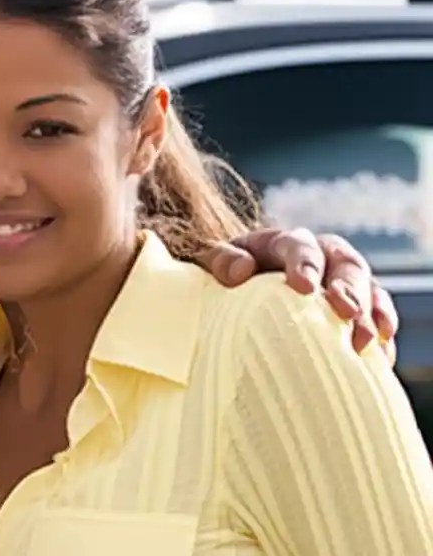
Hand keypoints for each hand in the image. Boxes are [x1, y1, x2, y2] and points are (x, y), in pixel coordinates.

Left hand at [199, 228, 398, 359]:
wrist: (237, 293)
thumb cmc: (222, 277)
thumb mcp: (210, 262)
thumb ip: (220, 259)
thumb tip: (241, 269)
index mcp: (282, 243)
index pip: (299, 245)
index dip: (303, 263)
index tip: (302, 287)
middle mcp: (320, 255)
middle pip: (344, 264)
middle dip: (348, 287)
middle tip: (345, 312)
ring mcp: (340, 280)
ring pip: (367, 287)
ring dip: (368, 312)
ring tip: (361, 340)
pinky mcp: (354, 306)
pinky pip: (377, 311)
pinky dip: (381, 326)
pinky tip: (382, 348)